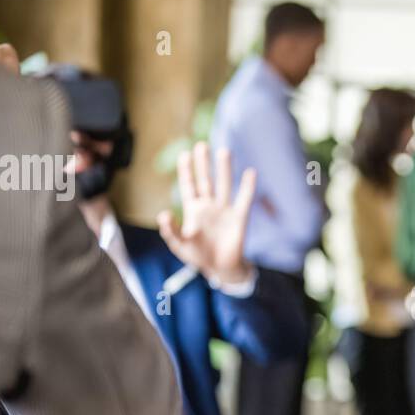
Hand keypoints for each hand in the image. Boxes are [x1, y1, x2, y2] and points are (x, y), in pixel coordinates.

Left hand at [158, 142, 255, 285]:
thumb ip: (171, 231)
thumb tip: (164, 214)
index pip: (188, 186)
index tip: (184, 155)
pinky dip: (248, 188)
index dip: (186, 171)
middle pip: (206, 180)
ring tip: (224, 151)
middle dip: (203, 164)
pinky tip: (250, 173)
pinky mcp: (239, 219)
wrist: (220, 268)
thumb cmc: (198, 256)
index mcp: (193, 210)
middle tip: (201, 145)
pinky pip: (244, 200)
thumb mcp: (180, 245)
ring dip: (224, 169)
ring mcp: (224, 210)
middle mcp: (209, 206)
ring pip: (224, 185)